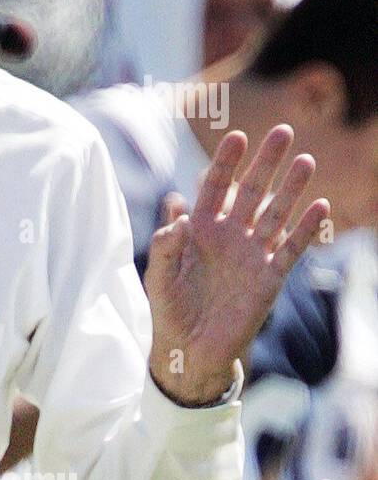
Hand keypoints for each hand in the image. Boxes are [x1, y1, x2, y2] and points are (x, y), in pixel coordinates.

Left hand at [144, 125, 329, 404]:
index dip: (225, 164)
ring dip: (291, 189)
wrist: (189, 349)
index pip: (214, 188)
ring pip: (275, 214)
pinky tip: (320, 207)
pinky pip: (290, 248)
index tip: (236, 137)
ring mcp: (251, 254)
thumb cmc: (169, 309)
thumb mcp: (159, 277)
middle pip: (250, 192)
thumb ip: (165, 245)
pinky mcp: (269, 277)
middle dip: (265, 163)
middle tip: (282, 131)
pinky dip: (304, 230)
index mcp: (198, 230)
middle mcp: (228, 236)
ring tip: (306, 161)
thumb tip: (177, 212)